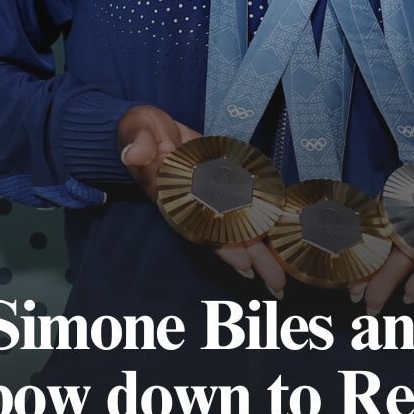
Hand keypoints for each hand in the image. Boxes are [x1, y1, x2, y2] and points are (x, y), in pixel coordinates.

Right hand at [117, 105, 286, 298]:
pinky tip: (276, 247)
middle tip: (276, 286)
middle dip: (252, 260)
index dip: (222, 245)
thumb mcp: (137, 128)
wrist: (147, 127)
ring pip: (238, 230)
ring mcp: (209, 199)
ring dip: (260, 254)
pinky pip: (243, 212)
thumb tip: (134, 155)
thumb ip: (137, 142)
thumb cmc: (141, 129)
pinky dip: (260, 227)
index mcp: (173, 195)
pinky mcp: (221, 187)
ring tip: (280, 280)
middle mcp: (193, 205)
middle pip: (226, 237)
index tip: (244, 264)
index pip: (202, 226)